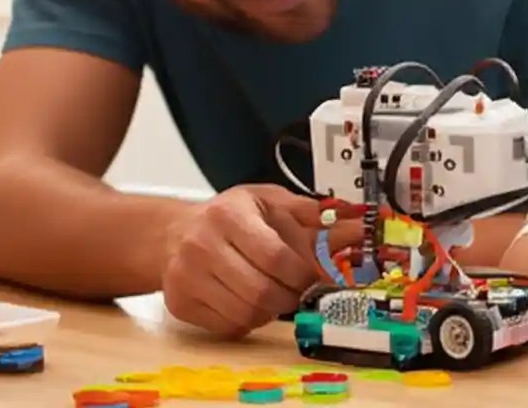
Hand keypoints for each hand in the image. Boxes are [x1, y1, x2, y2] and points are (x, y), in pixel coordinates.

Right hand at [161, 185, 356, 337]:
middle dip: (290, 297)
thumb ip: (308, 211)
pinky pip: (226, 326)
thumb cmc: (228, 217)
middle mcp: (202, 246)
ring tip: (275, 295)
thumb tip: (353, 221)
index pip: (275, 256)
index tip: (312, 277)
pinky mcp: (180, 303)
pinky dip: (247, 321)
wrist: (174, 233)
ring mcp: (186, 277)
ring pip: (245, 313)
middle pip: (261, 290)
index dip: (301, 273)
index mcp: (229, 215)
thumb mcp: (267, 200)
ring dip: (271, 312)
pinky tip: (249, 302)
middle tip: (298, 292)